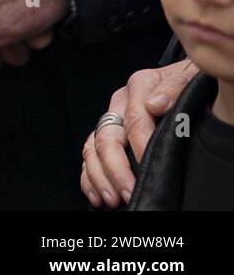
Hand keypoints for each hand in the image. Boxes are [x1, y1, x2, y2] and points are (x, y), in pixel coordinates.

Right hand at [79, 59, 198, 207]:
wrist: (180, 78)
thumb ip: (172, 87)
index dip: (140, 146)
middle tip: (127, 191)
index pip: (134, 120)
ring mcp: (111, 118)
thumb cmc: (185, 81)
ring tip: (110, 198)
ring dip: (98, 176)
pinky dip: (88, 175)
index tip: (150, 167)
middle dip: (115, 169)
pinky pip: (89, 154)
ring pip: (93, 148)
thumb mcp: (186, 76)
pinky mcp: (107, 131)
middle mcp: (119, 103)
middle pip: (106, 138)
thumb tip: (155, 104)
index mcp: (138, 87)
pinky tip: (95, 193)